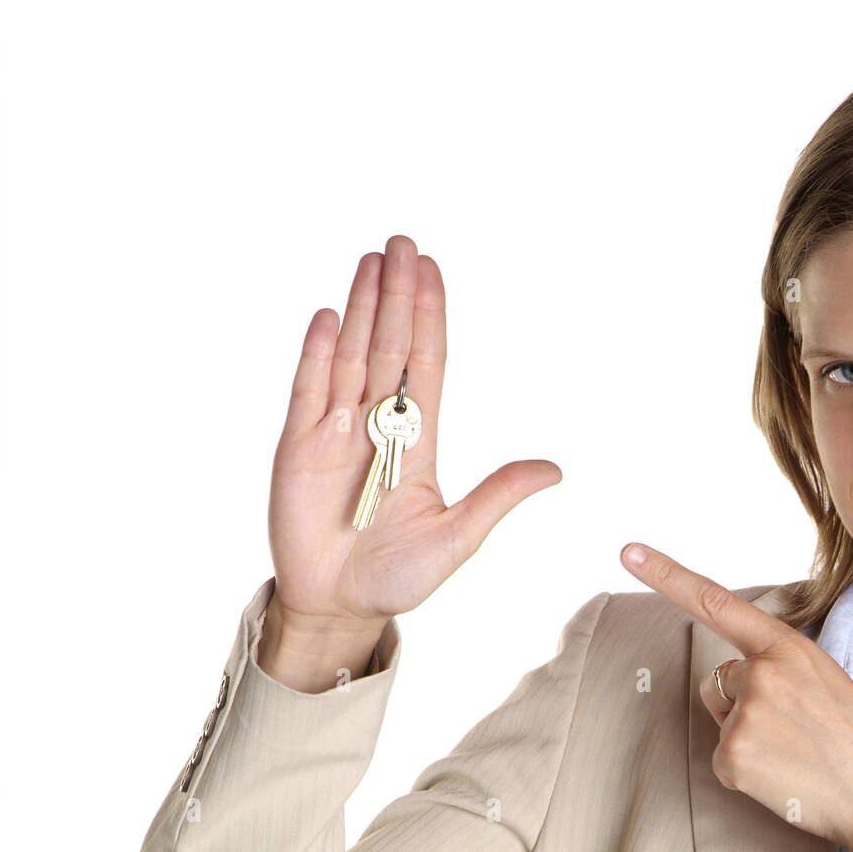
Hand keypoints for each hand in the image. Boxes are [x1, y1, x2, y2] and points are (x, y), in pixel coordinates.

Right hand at [267, 235, 562, 640]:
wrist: (339, 608)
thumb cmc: (398, 577)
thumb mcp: (458, 537)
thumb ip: (498, 497)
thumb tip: (554, 470)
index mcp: (418, 440)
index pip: (427, 363)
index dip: (431, 316)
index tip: (432, 270)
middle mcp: (377, 425)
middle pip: (391, 346)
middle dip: (398, 295)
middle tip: (403, 243)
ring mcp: (336, 433)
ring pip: (352, 356)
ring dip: (362, 309)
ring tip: (371, 263)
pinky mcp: (298, 449)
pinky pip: (309, 392)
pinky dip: (318, 355)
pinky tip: (330, 317)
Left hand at [619, 542, 852, 851]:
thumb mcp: (824, 679)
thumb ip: (777, 666)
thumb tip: (735, 680)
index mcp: (787, 646)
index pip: (716, 602)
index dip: (667, 575)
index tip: (629, 552)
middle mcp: (761, 672)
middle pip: (719, 679)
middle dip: (743, 702)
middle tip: (797, 729)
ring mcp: (744, 714)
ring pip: (722, 719)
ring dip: (748, 736)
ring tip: (796, 752)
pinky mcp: (732, 756)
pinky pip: (722, 759)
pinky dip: (746, 771)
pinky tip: (783, 775)